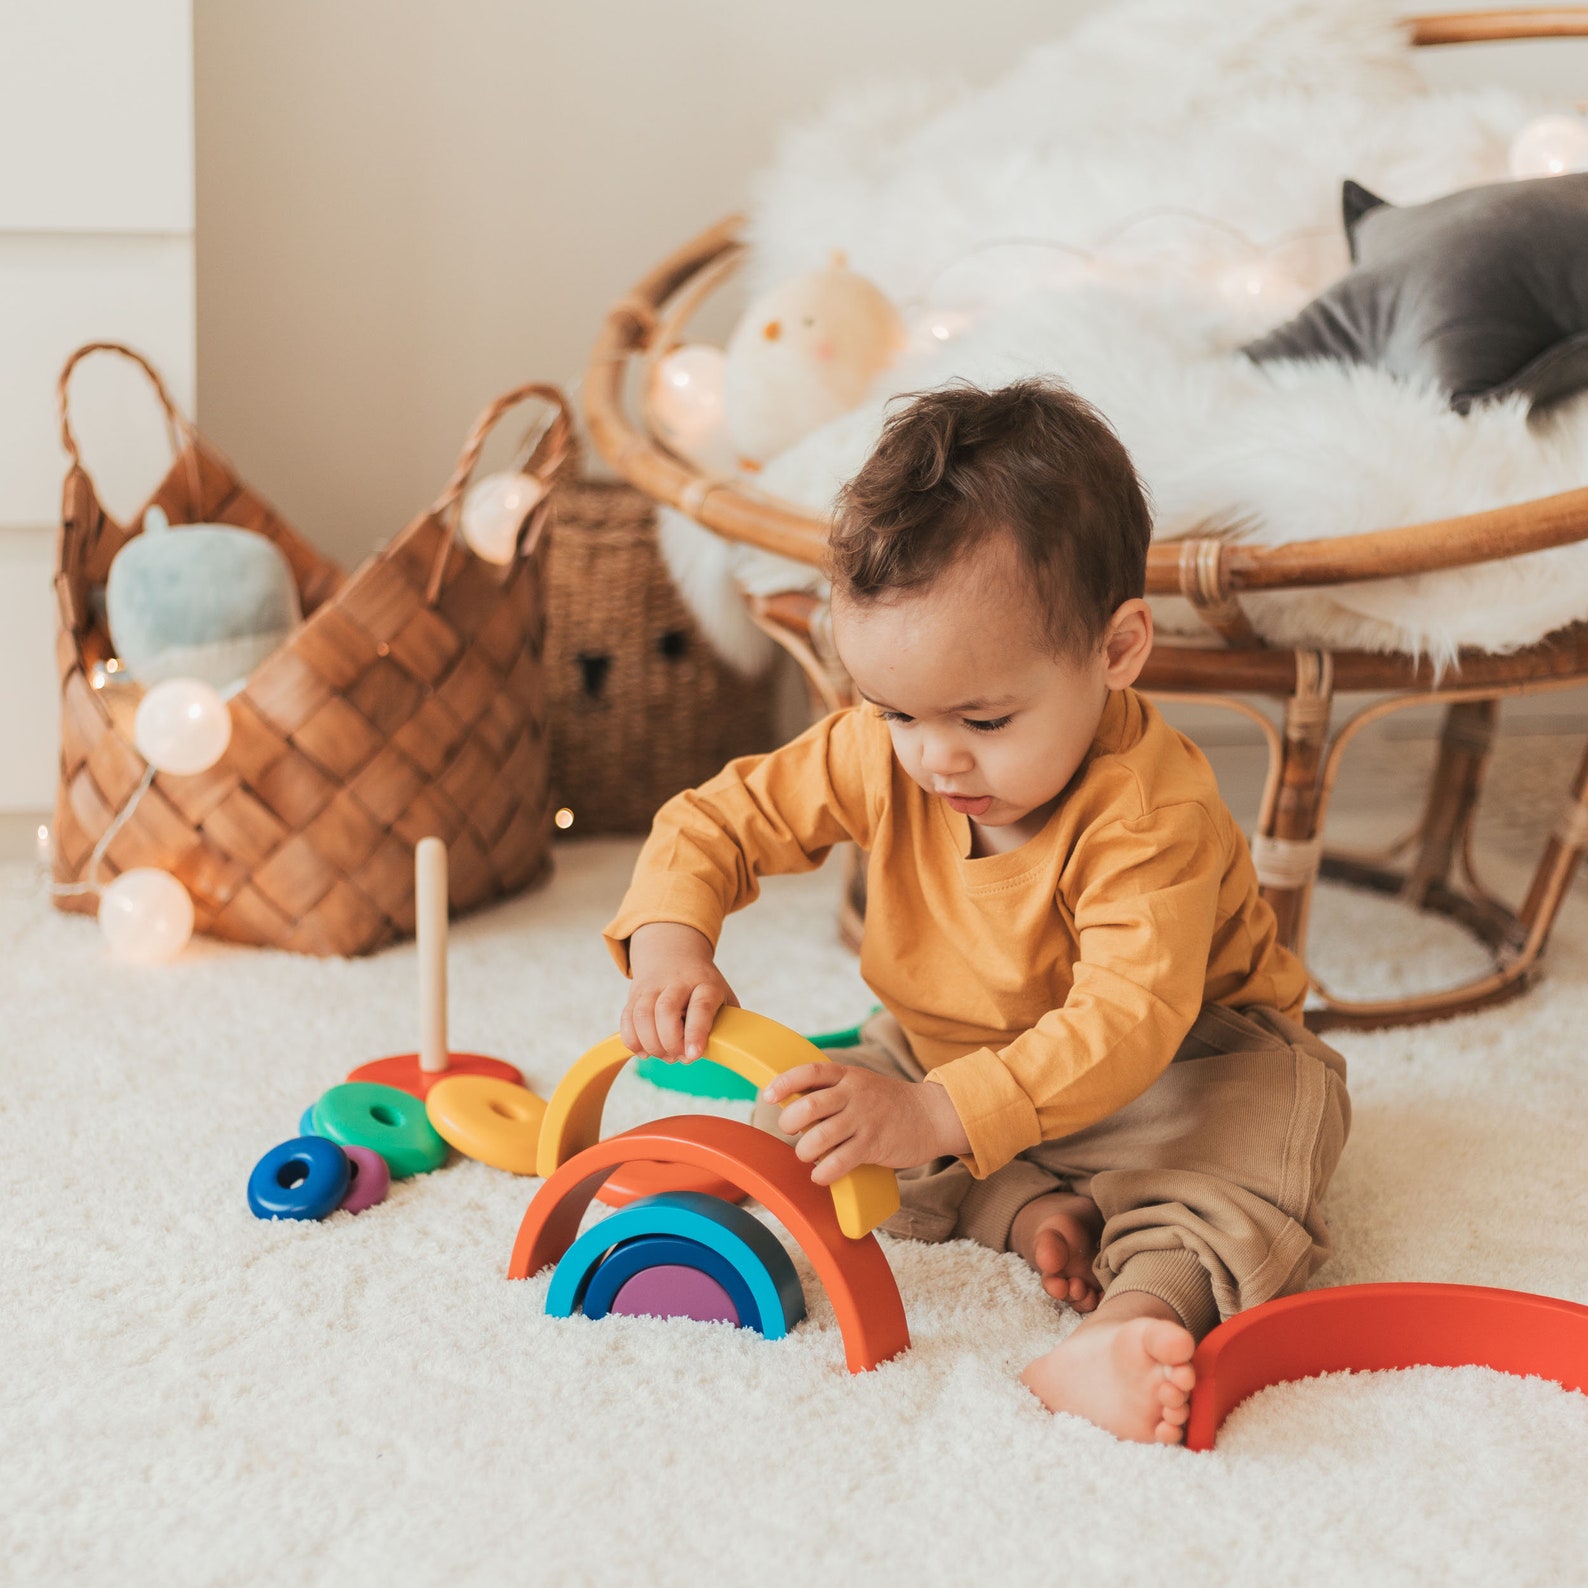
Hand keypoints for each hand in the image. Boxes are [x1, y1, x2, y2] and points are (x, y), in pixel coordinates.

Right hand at [621, 921, 739, 1061]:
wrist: (673, 953)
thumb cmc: (703, 985)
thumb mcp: (723, 995)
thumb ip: (727, 1022)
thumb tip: (726, 1052)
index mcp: (706, 984)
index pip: (700, 1006)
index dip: (696, 1032)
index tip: (693, 1055)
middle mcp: (678, 983)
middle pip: (666, 1011)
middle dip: (669, 1042)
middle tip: (678, 1057)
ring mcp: (653, 987)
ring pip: (642, 1015)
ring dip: (650, 1043)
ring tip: (663, 1055)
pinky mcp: (635, 994)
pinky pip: (627, 1019)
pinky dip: (632, 1040)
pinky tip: (644, 1051)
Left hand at [761, 1064, 971, 1184]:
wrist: (932, 1115)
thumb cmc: (887, 1103)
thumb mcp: (860, 1084)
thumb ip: (831, 1091)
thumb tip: (791, 1105)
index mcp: (848, 1076)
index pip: (810, 1071)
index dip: (785, 1082)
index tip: (768, 1096)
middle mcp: (855, 1094)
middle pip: (810, 1105)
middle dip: (790, 1121)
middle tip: (791, 1131)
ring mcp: (865, 1120)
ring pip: (821, 1136)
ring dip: (805, 1150)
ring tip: (807, 1155)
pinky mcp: (874, 1145)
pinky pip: (840, 1162)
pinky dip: (823, 1172)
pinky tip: (821, 1174)